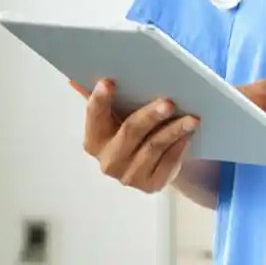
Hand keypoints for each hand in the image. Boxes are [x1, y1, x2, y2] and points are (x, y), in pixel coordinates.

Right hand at [75, 79, 200, 192]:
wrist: (149, 164)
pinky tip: (189, 133)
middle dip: (149, 116)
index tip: (108, 81)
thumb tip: (75, 79)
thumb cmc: (128, 131)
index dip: (100, 99)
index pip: (94, 116)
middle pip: (129, 132)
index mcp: (93, 140)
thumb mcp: (115, 115)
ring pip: (153, 147)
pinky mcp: (150, 185)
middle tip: (168, 102)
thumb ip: (100, 99)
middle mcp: (107, 162)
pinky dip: (180, 146)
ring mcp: (129, 176)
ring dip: (174, 130)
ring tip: (191, 118)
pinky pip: (167, 163)